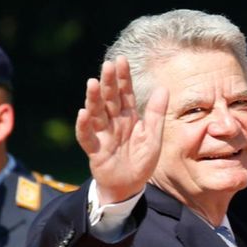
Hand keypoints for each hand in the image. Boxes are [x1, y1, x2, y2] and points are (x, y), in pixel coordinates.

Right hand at [75, 56, 168, 206]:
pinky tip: (82, 113)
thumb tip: (163, 88)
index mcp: (129, 117)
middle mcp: (114, 122)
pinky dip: (83, 126)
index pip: (125, 93)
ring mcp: (103, 134)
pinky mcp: (95, 150)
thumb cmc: (141, 162)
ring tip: (92, 83)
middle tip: (107, 65)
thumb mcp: (153, 138)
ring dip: (93, 98)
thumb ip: (156, 115)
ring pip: (96, 113)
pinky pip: (87, 137)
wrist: (129, 187)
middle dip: (108, 82)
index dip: (123, 77)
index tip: (121, 60)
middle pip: (109, 99)